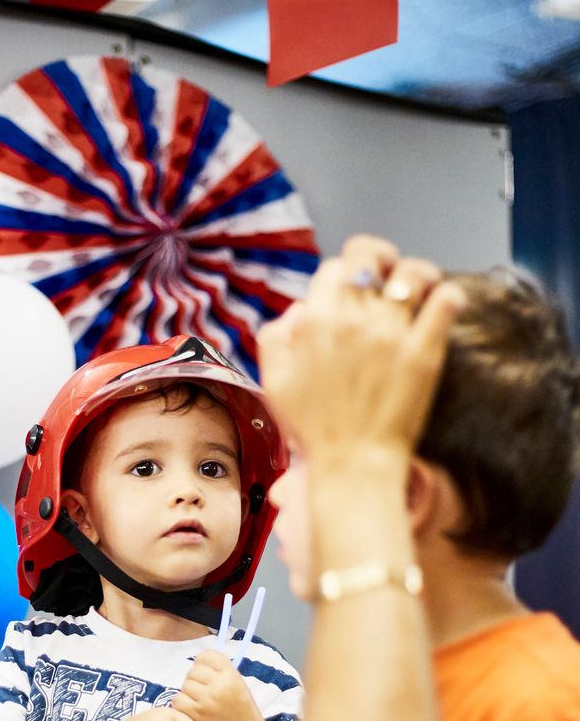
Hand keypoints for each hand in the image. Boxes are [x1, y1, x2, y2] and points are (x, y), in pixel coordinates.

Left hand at [172, 651, 262, 720]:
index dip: (203, 662)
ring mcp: (208, 699)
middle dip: (194, 680)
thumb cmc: (243, 713)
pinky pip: (179, 700)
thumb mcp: (239, 686)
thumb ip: (222, 673)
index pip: (208, 655)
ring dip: (188, 693)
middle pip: (194, 670)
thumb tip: (200, 662)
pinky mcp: (197, 713)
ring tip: (198, 703)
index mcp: (231, 675)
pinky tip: (191, 711)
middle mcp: (220, 684)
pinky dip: (182, 705)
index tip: (204, 672)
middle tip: (200, 692)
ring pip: (185, 685)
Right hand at [257, 235, 464, 464]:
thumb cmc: (313, 428)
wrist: (351, 466)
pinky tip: (444, 304)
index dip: (343, 276)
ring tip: (423, 287)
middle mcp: (352, 320)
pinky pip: (445, 302)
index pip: (334, 268)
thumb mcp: (273, 381)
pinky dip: (447, 296)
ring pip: (413, 272)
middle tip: (389, 274)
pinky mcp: (424, 352)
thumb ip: (276, 337)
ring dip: (419, 273)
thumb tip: (300, 309)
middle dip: (380, 256)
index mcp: (315, 322)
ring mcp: (391, 334)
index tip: (352, 294)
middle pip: (370, 254)